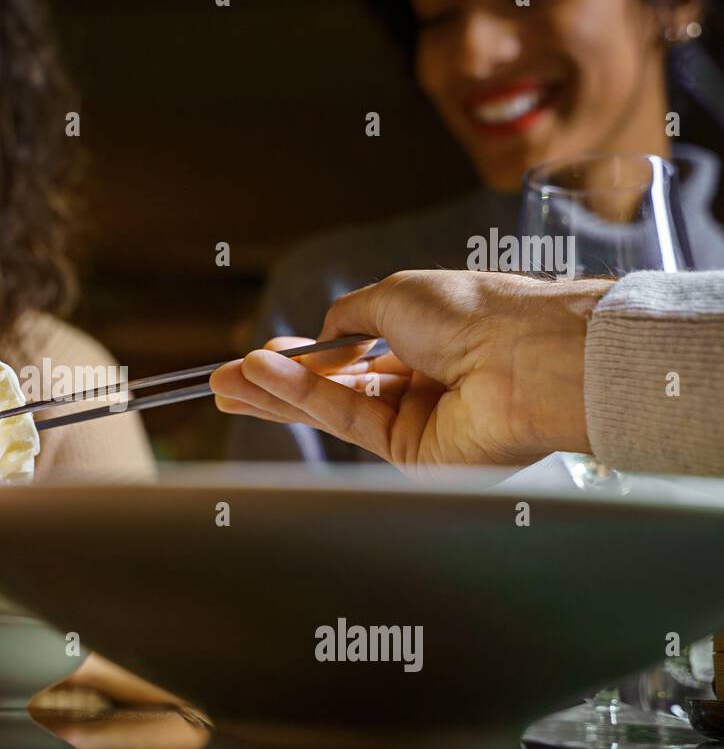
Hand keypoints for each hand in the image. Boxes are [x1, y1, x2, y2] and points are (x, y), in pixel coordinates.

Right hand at [212, 270, 610, 472]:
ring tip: (222, 383)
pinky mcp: (410, 454)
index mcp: (427, 344)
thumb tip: (323, 332)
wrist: (525, 353)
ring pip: (330, 408)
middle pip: (332, 389)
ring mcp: (415, 424)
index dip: (306, 356)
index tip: (261, 355)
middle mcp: (421, 387)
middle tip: (222, 381)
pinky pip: (345, 419)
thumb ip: (351, 315)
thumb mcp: (397, 294)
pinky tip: (262, 376)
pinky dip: (301, 396)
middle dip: (274, 384)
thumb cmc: (476, 312)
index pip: (353, 357)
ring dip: (273, 393)